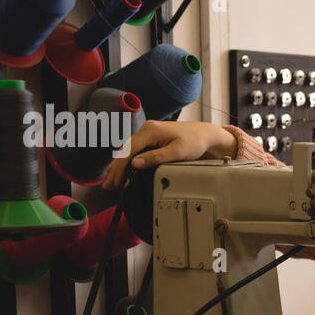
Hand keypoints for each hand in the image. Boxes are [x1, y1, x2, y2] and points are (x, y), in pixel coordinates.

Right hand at [101, 120, 236, 189]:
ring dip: (119, 166)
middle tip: (109, 185)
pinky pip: (135, 150)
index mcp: (150, 130)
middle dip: (115, 169)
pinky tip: (122, 170)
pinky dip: (128, 161)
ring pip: (128, 151)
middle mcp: (147, 129)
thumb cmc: (195, 141)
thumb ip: (155, 157)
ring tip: (112, 181)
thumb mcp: (176, 152)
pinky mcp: (152, 138)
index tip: (115, 180)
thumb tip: (135, 163)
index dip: (120, 167)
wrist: (206, 135)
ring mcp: (148, 133)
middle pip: (125, 151)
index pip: (129, 151)